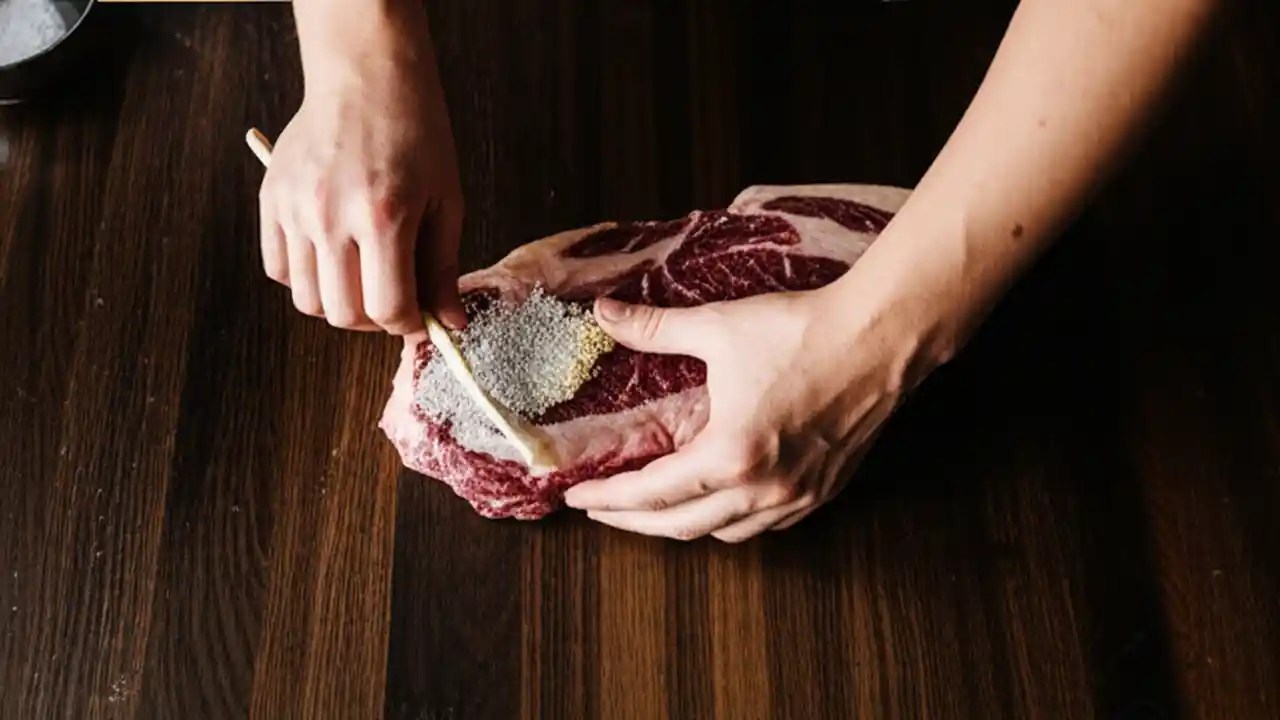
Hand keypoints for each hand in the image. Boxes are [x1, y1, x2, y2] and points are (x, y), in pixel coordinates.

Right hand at [258, 16, 465, 332]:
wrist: (366, 78)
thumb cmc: (415, 134)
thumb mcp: (445, 201)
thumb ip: (442, 268)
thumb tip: (448, 323)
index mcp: (384, 216)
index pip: (387, 308)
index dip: (407, 324)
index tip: (418, 316)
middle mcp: (332, 216)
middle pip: (343, 314)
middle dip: (373, 320)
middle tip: (391, 299)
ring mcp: (295, 208)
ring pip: (306, 299)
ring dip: (338, 302)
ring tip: (361, 276)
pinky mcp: (271, 199)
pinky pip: (278, 268)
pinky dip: (304, 278)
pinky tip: (331, 257)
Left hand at [562, 286, 932, 541]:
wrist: (879, 336)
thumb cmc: (802, 331)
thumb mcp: (717, 327)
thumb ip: (654, 328)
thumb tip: (603, 314)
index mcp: (729, 455)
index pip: (649, 494)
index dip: (607, 499)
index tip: (577, 498)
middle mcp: (762, 489)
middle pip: (679, 527)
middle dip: (633, 523)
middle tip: (603, 509)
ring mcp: (796, 497)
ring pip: (723, 533)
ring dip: (681, 525)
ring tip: (653, 507)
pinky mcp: (822, 491)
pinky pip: (763, 525)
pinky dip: (729, 520)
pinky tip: (717, 501)